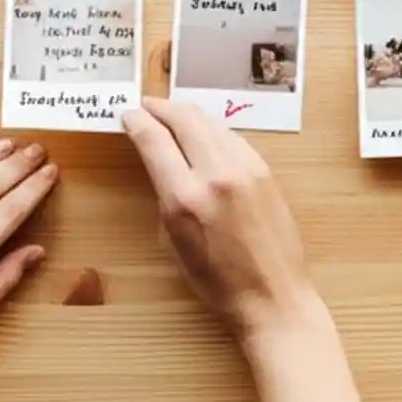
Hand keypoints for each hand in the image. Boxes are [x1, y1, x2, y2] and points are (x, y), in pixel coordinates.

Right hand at [122, 98, 363, 401]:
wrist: (273, 295)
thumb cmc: (217, 281)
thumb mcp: (174, 242)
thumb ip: (167, 196)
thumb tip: (161, 163)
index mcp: (184, 198)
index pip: (154, 140)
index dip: (137, 121)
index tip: (128, 114)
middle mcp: (216, 174)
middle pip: (184, 119)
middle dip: (161, 107)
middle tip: (148, 105)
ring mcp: (246, 168)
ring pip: (211, 123)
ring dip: (187, 114)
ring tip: (173, 114)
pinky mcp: (266, 170)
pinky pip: (233, 137)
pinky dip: (213, 129)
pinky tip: (205, 134)